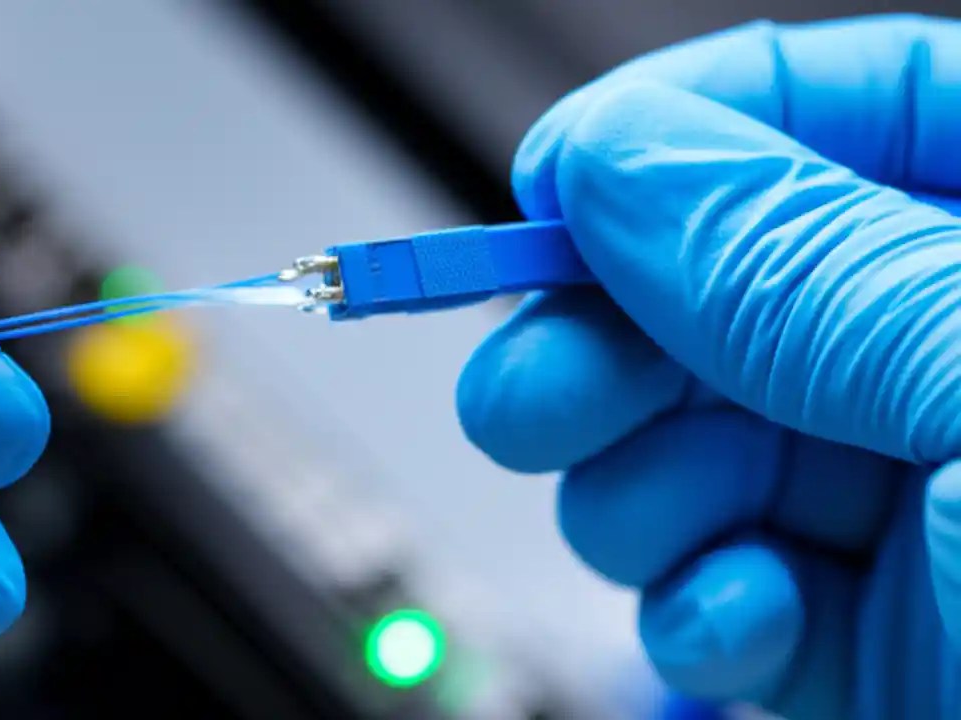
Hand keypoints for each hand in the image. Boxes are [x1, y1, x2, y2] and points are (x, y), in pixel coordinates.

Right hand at [457, 15, 960, 718]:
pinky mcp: (869, 629)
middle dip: (610, 340)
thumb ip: (804, 266)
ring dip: (643, 487)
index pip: (835, 104)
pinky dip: (697, 604)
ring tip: (679, 531)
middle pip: (720, 286)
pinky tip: (744, 623)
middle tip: (534, 390)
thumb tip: (621, 164)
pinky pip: (720, 578)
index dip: (670, 133)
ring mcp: (913, 497)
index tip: (548, 193)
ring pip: (688, 439)